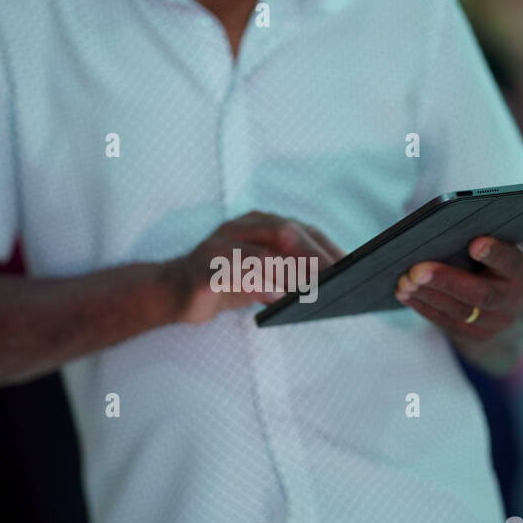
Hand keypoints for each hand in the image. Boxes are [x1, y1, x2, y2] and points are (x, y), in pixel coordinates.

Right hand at [167, 211, 343, 323]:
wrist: (169, 294)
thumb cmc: (222, 285)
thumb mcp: (260, 276)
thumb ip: (288, 275)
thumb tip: (331, 285)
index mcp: (256, 225)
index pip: (300, 230)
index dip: (327, 246)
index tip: (353, 266)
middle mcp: (237, 229)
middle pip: (284, 232)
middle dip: (314, 255)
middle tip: (337, 277)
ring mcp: (217, 248)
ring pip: (259, 253)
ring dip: (290, 271)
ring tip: (314, 288)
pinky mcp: (201, 273)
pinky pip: (232, 276)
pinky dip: (256, 284)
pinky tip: (275, 297)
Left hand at [395, 236, 522, 372]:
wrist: (508, 303)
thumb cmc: (492, 262)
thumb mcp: (495, 249)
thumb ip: (478, 239)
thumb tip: (438, 229)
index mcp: (520, 270)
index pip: (511, 261)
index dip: (495, 254)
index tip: (476, 244)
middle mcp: (512, 299)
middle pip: (480, 293)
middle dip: (446, 281)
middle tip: (417, 270)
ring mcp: (495, 321)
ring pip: (460, 310)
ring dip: (428, 295)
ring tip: (404, 281)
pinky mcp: (476, 335)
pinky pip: (447, 322)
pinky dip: (424, 307)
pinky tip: (404, 294)